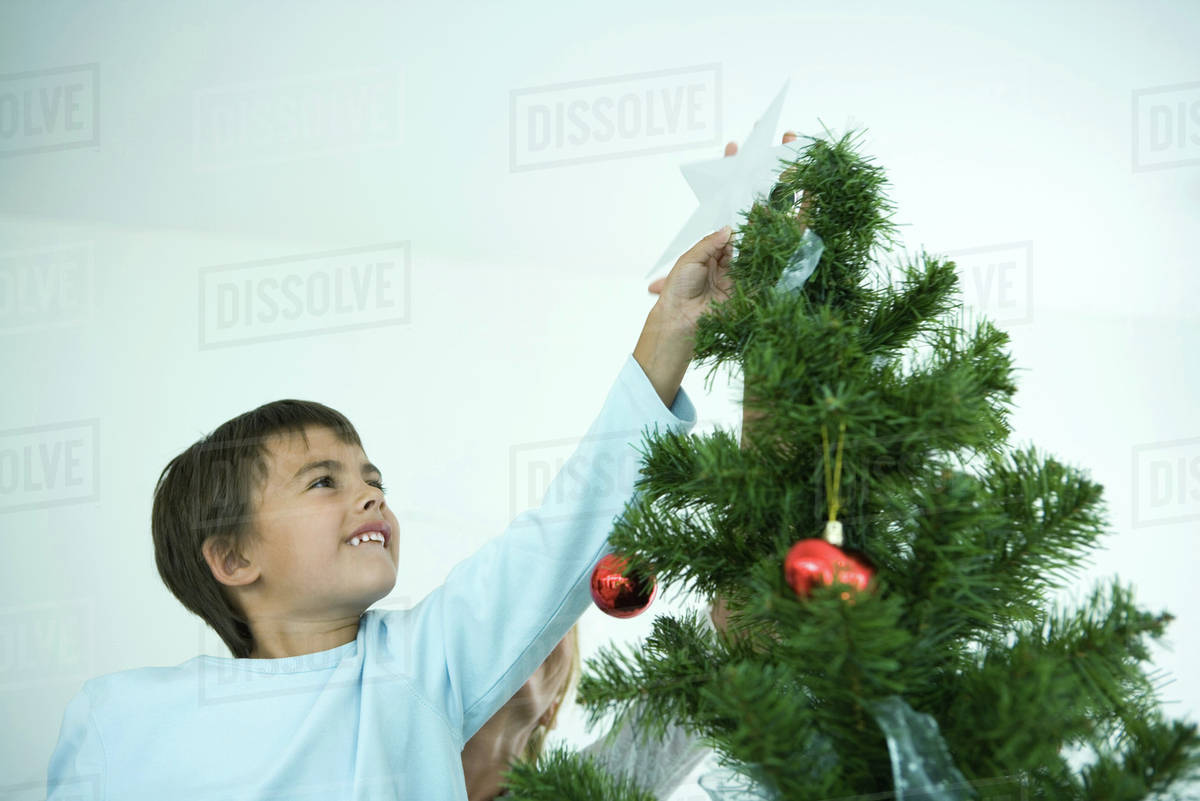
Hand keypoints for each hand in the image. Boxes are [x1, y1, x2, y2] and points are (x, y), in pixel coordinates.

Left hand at [647, 131, 798, 296]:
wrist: (686, 324)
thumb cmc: (681, 291)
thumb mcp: (691, 259)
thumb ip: (711, 242)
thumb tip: (732, 229)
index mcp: (722, 235)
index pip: (731, 197)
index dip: (732, 174)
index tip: (733, 147)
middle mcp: (743, 240)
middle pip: (760, 198)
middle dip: (769, 169)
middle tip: (780, 138)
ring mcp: (758, 252)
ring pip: (778, 212)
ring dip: (790, 182)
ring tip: (796, 151)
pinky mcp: (771, 271)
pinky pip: (791, 243)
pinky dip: (804, 218)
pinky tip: (814, 192)